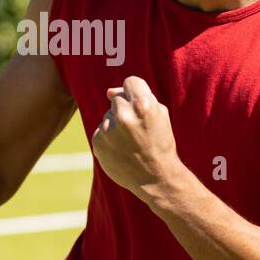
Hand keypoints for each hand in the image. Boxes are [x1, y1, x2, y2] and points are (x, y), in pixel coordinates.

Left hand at [91, 76, 180, 199]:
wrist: (155, 178)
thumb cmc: (161, 144)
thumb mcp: (160, 115)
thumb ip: (139, 97)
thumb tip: (108, 92)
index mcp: (143, 106)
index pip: (130, 82)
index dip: (136, 92)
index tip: (139, 104)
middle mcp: (123, 116)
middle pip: (117, 99)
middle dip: (126, 109)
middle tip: (137, 128)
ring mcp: (108, 130)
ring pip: (108, 116)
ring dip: (116, 124)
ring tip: (131, 142)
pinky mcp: (98, 143)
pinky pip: (101, 130)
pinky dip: (109, 137)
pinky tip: (122, 149)